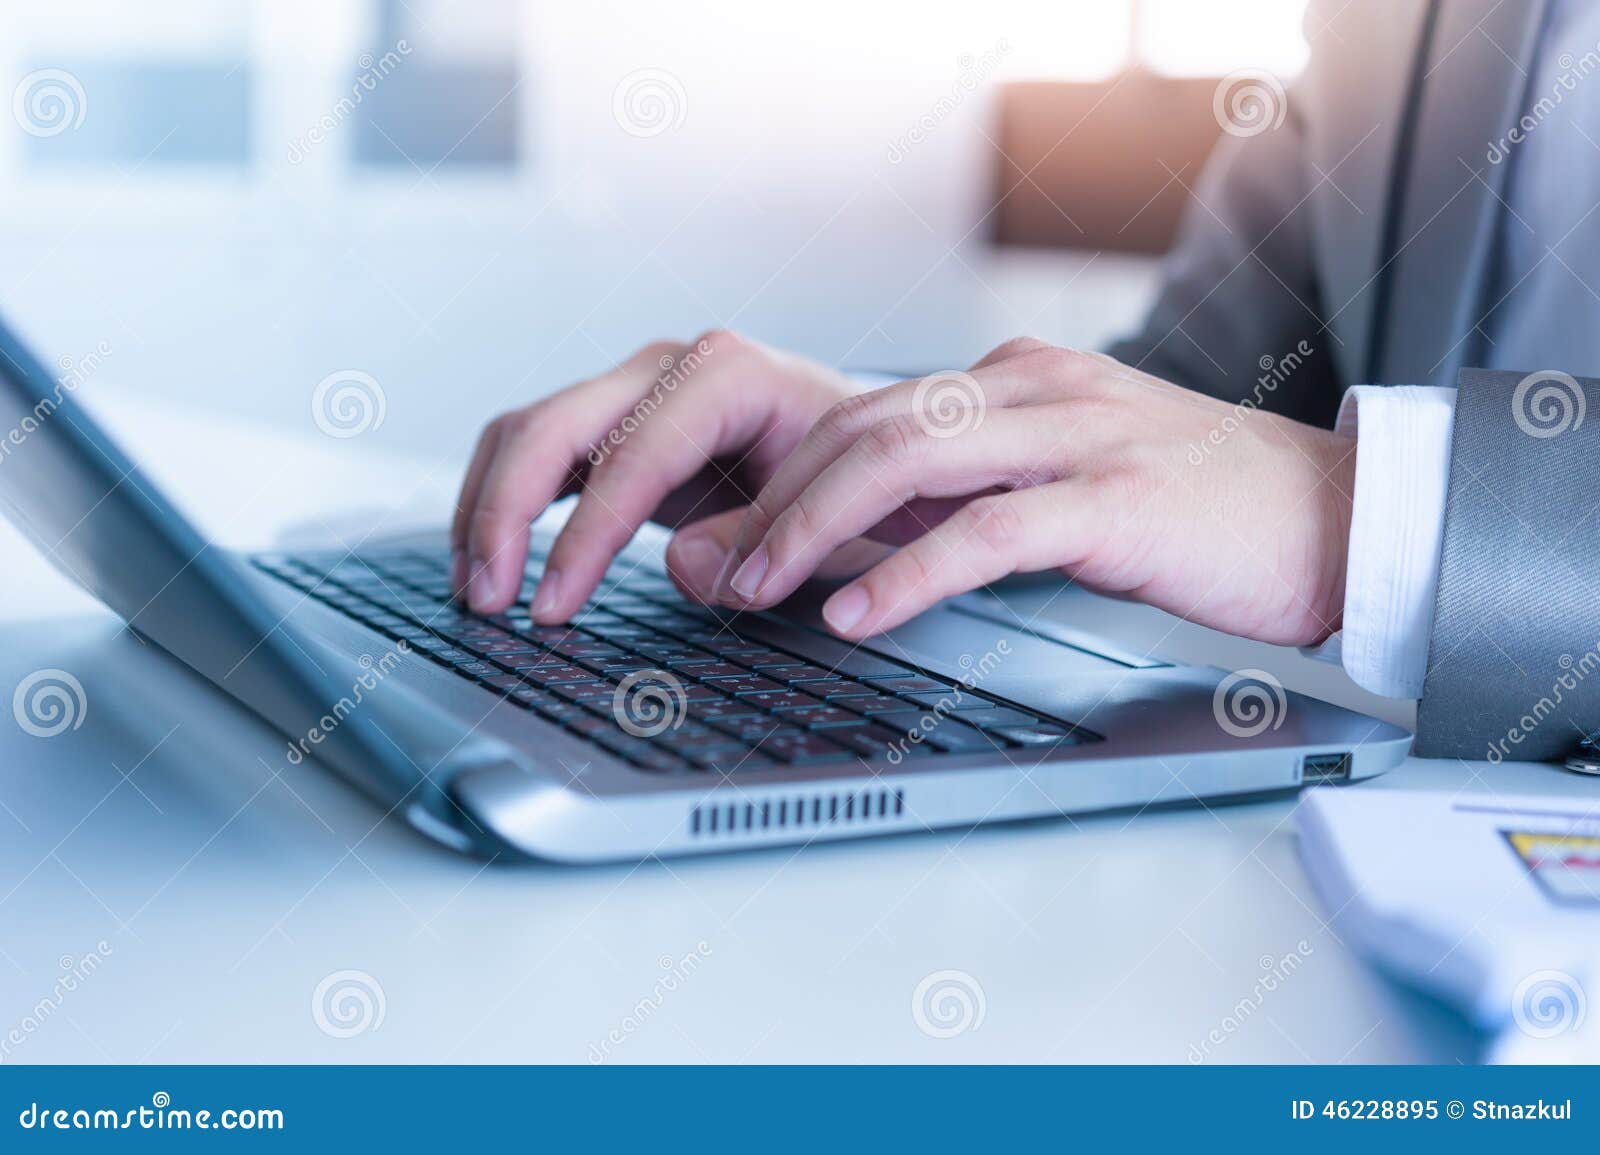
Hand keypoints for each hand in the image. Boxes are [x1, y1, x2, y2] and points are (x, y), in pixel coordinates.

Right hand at [452, 330, 885, 619]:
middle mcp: (669, 368)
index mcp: (729, 376)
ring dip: (488, 509)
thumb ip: (759, 541)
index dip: (583, 538)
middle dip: (505, 515)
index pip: (631, 456)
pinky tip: (490, 560)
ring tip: (476, 591)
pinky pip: (536, 450)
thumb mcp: (832, 518)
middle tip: (488, 602)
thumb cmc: (854, 478)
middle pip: (552, 426)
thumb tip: (681, 567)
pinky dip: (502, 502)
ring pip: (527, 432)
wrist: (863, 446)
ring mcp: (635, 388)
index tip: (551, 607)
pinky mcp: (616, 421)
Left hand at [711, 338, 1356, 647]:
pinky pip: (986, 531)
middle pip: (866, 427)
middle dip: (777, 500)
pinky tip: (855, 612)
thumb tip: (861, 547)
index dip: (787, 477)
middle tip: (718, 566)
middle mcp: (1036, 393)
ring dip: (814, 528)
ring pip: (906, 462)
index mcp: (1017, 385)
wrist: (1336, 519)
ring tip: (756, 586)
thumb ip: (969, 501)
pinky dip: (908, 573)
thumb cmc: (1196, 515)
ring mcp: (1077, 438)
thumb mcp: (1064, 489)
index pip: (869, 414)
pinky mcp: (1115, 500)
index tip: (732, 537)